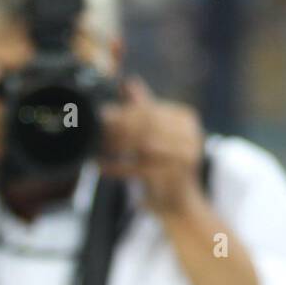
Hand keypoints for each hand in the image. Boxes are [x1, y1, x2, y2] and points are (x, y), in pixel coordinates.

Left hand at [101, 77, 205, 214]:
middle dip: (118, 128)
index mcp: (187, 119)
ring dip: (115, 146)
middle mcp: (191, 135)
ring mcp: (185, 156)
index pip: (149, 109)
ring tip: (96, 146)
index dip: (123, 113)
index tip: (102, 115)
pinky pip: (138, 168)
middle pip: (145, 125)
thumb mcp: (155, 132)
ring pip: (141, 145)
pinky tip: (100, 166)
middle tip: (94, 129)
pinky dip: (116, 167)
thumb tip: (129, 81)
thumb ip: (145, 107)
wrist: (179, 203)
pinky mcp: (173, 176)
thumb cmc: (164, 164)